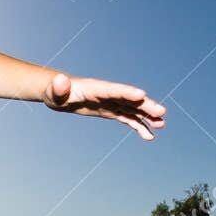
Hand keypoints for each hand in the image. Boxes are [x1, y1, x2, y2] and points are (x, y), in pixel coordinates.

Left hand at [43, 72, 166, 140]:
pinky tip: (149, 136)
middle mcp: (107, 94)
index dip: (127, 92)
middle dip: (145, 105)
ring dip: (147, 116)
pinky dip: (139, 126)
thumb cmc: (55, 92)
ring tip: (162, 124)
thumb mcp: (54, 91)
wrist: (58, 94)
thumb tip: (60, 80)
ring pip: (133, 109)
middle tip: (162, 112)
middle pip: (130, 99)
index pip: (114, 90)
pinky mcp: (110, 111)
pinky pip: (127, 118)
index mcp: (96, 89)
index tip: (142, 95)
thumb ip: (58, 87)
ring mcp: (111, 103)